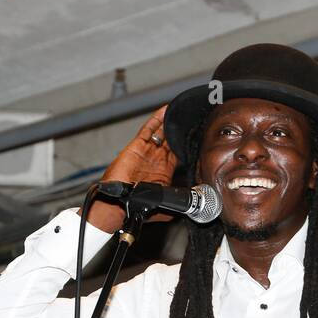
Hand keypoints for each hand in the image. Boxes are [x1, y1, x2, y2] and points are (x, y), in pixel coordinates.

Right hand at [81, 105, 179, 232]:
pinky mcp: (137, 146)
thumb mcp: (164, 207)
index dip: (185, 144)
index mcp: (163, 172)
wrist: (120, 204)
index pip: (178, 154)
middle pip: (170, 140)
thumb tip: (190, 205)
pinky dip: (157, 119)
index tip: (196, 136)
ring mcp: (147, 151)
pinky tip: (165, 110)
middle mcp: (155, 160)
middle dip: (178, 130)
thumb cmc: (137, 206)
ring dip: (169, 122)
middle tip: (190, 118)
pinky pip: (148, 129)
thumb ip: (176, 203)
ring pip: (161, 132)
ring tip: (179, 110)